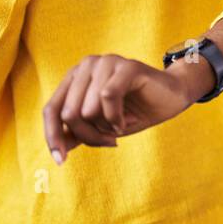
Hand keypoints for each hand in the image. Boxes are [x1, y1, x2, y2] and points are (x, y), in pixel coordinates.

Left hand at [41, 54, 197, 163]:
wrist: (171, 99)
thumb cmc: (134, 111)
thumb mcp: (101, 127)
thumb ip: (77, 133)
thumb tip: (55, 152)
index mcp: (75, 77)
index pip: (51, 109)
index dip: (52, 136)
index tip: (60, 161)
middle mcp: (87, 65)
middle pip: (69, 113)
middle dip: (89, 134)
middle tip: (108, 139)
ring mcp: (107, 62)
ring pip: (87, 109)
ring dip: (105, 127)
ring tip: (120, 124)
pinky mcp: (126, 66)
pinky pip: (108, 97)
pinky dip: (115, 117)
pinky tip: (126, 121)